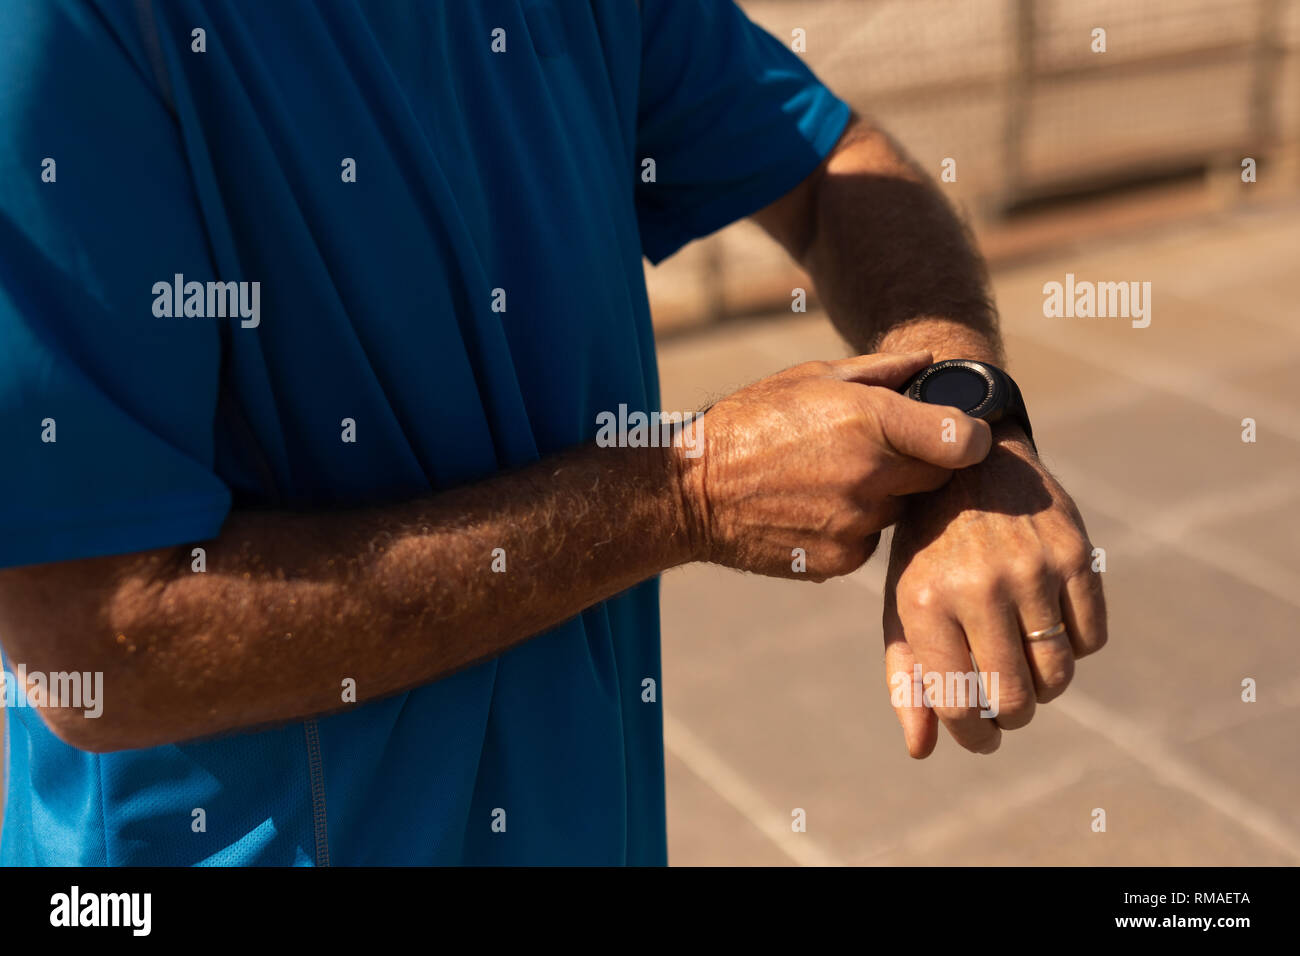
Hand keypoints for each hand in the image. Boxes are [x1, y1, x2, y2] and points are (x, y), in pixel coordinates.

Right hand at [675, 351, 991, 579]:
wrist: (692, 492)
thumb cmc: (750, 422)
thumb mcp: (811, 377)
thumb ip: (881, 371)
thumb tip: (930, 361)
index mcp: (870, 421)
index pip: (964, 441)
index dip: (969, 437)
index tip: (960, 434)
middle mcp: (872, 475)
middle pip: (938, 478)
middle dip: (922, 463)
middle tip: (883, 451)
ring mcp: (858, 524)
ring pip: (900, 510)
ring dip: (883, 495)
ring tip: (832, 478)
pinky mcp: (842, 560)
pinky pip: (871, 540)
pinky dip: (855, 526)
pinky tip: (814, 507)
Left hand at [881, 427, 1107, 756]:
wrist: (968, 463)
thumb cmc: (927, 549)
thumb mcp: (902, 604)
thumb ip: (908, 677)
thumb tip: (922, 749)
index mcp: (926, 601)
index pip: (959, 703)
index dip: (974, 735)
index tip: (982, 737)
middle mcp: (979, 586)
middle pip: (1017, 698)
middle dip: (1012, 714)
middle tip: (1005, 700)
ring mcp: (1031, 568)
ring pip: (1059, 675)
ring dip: (1045, 685)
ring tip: (1024, 661)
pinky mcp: (1076, 553)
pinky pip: (1092, 638)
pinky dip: (1075, 646)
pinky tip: (1049, 623)